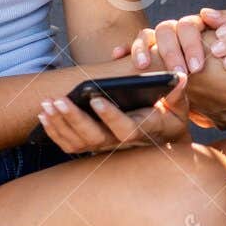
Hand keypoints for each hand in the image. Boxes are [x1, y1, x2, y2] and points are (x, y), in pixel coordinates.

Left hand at [36, 76, 191, 153]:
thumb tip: (179, 78)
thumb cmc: (170, 117)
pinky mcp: (93, 146)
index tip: (96, 99)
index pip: (124, 129)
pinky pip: (70, 145)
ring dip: (59, 124)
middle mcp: (120, 143)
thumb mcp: (180, 105)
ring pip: (77, 142)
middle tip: (57, 100)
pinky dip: (54, 131)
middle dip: (73, 119)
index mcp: (142, 131)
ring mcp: (104, 147)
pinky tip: (44, 115)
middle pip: (93, 138)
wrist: (164, 140)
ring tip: (47, 104)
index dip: (110, 116)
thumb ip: (178, 93)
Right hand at [112, 8, 225, 75]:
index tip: (197, 67)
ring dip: (144, 49)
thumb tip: (206, 13)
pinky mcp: (144, 52)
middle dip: (172, 52)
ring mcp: (157, 39)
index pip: (189, 25)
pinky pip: (130, 46)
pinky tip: (118, 55)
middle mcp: (174, 30)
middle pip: (166, 30)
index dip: (192, 44)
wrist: (222, 79)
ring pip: (146, 36)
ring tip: (144, 66)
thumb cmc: (225, 57)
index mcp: (194, 26)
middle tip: (179, 73)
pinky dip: (124, 49)